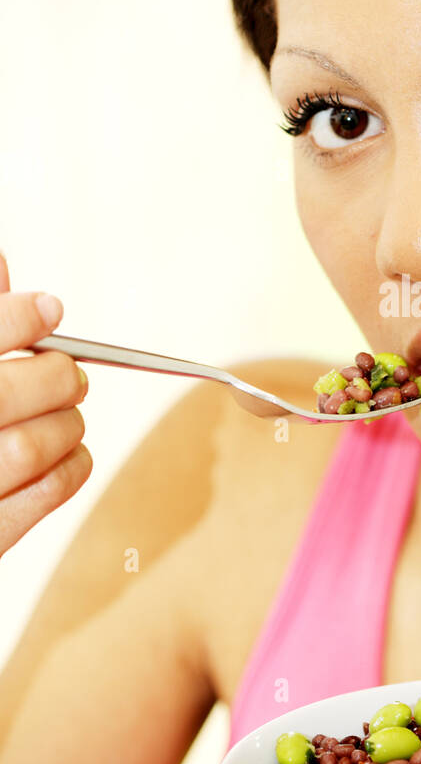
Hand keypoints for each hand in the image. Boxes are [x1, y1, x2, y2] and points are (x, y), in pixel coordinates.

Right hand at [0, 253, 91, 557]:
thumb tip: (4, 264)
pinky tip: (70, 453)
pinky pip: (40, 499)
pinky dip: (69, 470)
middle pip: (7, 393)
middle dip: (55, 376)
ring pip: (30, 448)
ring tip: (68, 414)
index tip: (49, 309)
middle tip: (68, 372)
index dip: (18, 317)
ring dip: (66, 425)